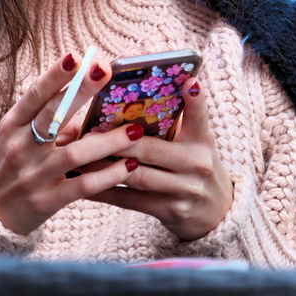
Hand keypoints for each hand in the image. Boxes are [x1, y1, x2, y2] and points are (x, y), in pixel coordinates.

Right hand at [0, 53, 147, 235]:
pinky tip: (130, 165)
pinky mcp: (45, 201)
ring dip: (108, 141)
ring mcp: (33, 175)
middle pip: (53, 115)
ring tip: (136, 131)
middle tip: (106, 71)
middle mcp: (20, 147)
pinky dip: (108, 175)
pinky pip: (82, 185)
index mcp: (11, 127)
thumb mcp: (12, 140)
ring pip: (75, 153)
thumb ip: (44, 122)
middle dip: (81, 91)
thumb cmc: (2, 170)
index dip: (55, 75)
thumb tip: (85, 101)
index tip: (76, 56)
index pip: (34, 95)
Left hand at [89, 78, 233, 241]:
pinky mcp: (169, 210)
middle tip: (87, 132)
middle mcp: (196, 164)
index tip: (189, 83)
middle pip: (150, 148)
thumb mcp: (196, 143)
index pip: (199, 116)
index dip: (196, 100)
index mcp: (202, 141)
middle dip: (116, 141)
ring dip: (104, 166)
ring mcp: (184, 190)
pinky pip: (131, 201)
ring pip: (136, 175)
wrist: (216, 212)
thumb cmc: (195, 167)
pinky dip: (105, 191)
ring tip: (79, 157)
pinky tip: (84, 183)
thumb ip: (175, 124)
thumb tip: (132, 101)